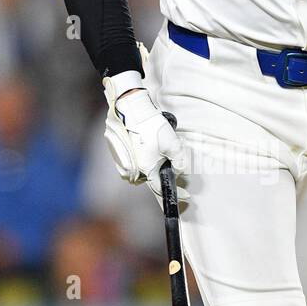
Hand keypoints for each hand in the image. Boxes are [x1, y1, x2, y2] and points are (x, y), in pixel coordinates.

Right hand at [103, 84, 188, 205]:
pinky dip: (145, 158)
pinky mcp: (121, 153)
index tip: (185, 195)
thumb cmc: (151, 127)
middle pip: (153, 178)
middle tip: (173, 162)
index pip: (161, 187)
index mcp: (146, 169)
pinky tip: (150, 145)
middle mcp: (134, 169)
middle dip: (164, 172)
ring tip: (161, 149)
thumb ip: (179, 161)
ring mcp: (125, 162)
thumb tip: (180, 171)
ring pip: (144, 170)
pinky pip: (136, 162)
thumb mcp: (173, 144)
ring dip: (154, 164)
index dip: (175, 192)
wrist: (132, 110)